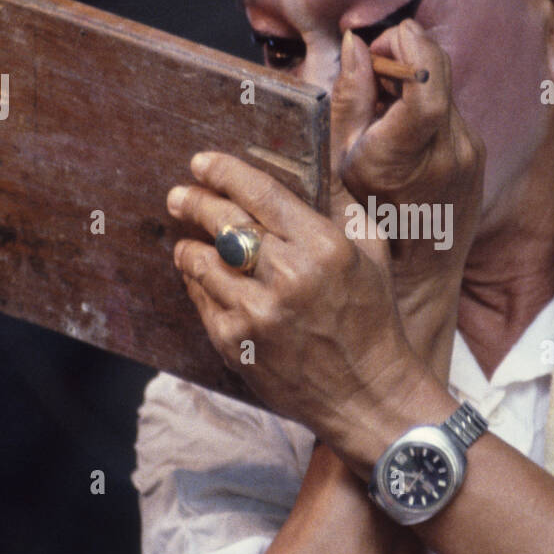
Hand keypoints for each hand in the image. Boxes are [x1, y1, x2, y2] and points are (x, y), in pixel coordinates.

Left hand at [167, 151, 430, 469]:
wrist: (367, 394)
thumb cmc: (373, 319)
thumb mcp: (372, 252)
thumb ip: (342, 204)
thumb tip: (318, 159)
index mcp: (324, 247)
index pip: (260, 194)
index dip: (224, 172)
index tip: (202, 163)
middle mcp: (288, 276)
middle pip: (223, 222)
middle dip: (194, 202)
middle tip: (180, 196)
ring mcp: (258, 312)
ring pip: (202, 260)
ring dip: (189, 246)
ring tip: (187, 241)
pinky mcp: (236, 342)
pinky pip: (201, 298)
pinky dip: (198, 283)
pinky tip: (204, 278)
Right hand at [330, 20, 484, 354]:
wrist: (418, 270)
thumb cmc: (368, 220)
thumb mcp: (343, 161)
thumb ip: (350, 99)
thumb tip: (356, 44)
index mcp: (412, 150)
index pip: (426, 74)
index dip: (405, 45)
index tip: (380, 43)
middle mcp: (452, 147)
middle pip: (438, 68)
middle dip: (403, 54)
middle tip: (373, 70)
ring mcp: (472, 149)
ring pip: (445, 85)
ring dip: (413, 80)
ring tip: (382, 107)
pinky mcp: (479, 151)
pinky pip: (451, 109)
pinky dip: (426, 104)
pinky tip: (403, 130)